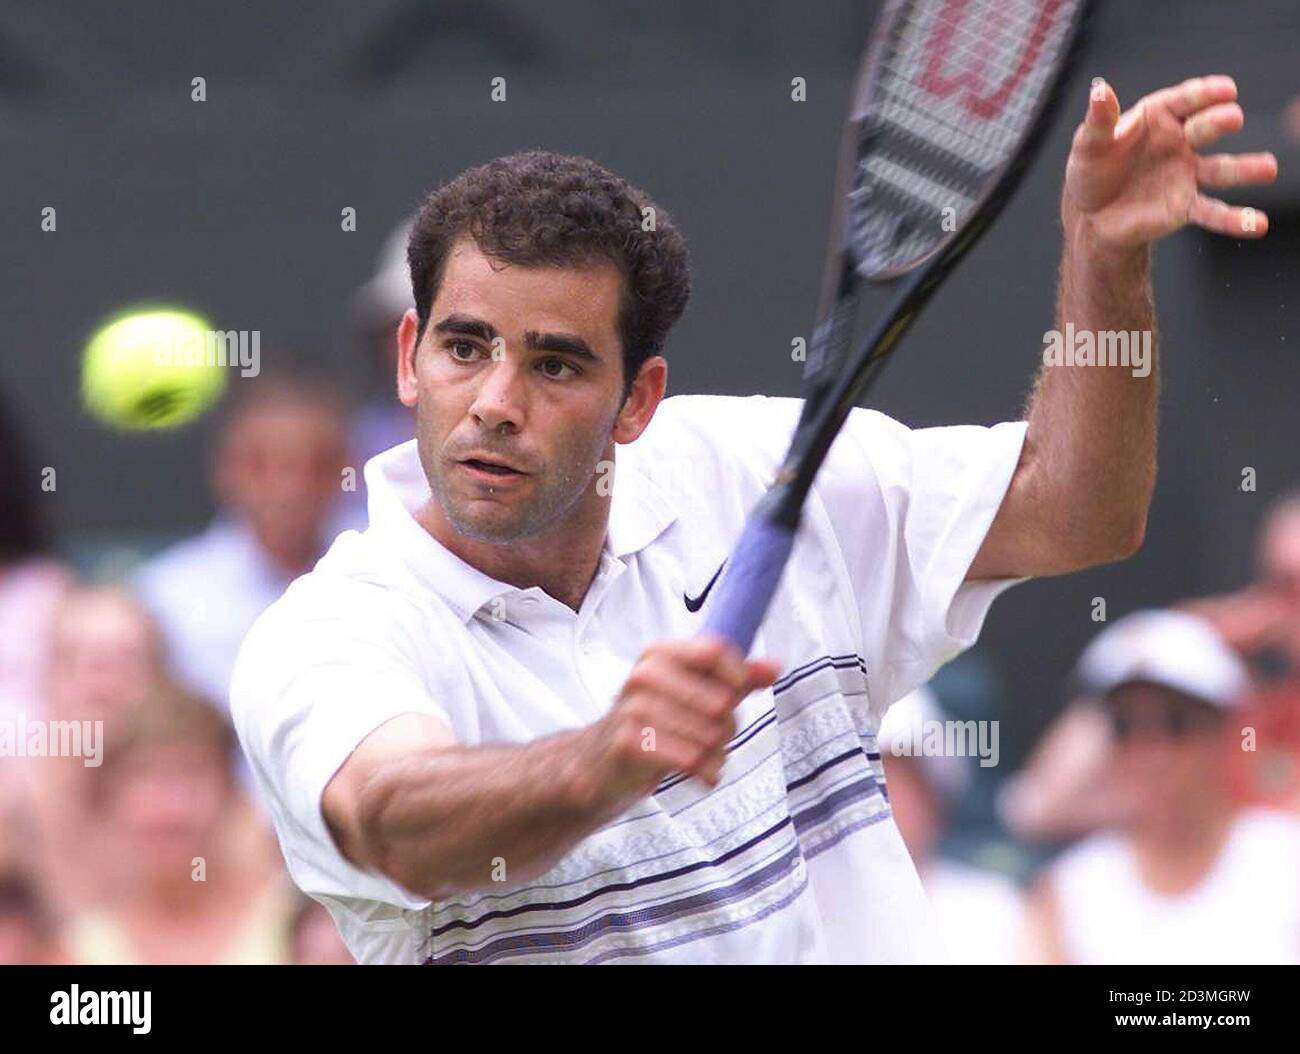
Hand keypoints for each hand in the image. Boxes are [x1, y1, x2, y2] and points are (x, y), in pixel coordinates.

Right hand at [578, 637, 779, 807]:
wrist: (600, 762)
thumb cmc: (653, 722)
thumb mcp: (691, 692)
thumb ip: (734, 678)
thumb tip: (775, 666)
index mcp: (659, 653)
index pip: (715, 650)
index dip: (739, 676)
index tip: (737, 696)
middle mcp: (644, 675)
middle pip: (720, 699)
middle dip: (728, 726)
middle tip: (715, 736)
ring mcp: (634, 709)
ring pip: (709, 733)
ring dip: (717, 753)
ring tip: (705, 755)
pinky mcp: (630, 744)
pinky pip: (691, 758)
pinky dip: (706, 771)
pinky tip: (701, 772)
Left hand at [1063, 74, 1276, 251]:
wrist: (1091, 216)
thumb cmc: (1091, 172)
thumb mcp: (1088, 145)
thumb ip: (1099, 121)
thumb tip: (1100, 91)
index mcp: (1158, 117)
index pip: (1184, 100)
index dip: (1204, 94)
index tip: (1225, 89)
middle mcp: (1180, 141)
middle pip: (1204, 128)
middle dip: (1218, 123)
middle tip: (1232, 119)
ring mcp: (1187, 174)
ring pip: (1220, 170)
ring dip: (1245, 169)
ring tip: (1268, 169)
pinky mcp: (1185, 206)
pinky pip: (1213, 212)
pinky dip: (1235, 219)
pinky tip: (1258, 225)